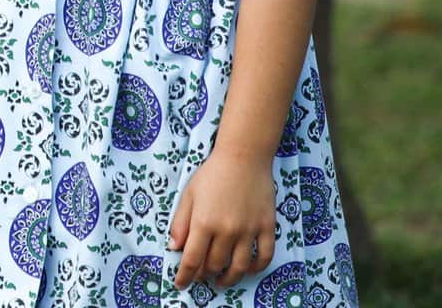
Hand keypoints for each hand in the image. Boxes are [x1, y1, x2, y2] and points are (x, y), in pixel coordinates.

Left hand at [169, 149, 277, 288]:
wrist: (243, 157)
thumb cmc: (212, 174)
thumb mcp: (188, 195)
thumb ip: (180, 223)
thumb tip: (174, 248)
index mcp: (204, 222)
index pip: (192, 259)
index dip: (185, 276)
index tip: (180, 284)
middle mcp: (227, 230)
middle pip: (215, 265)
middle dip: (204, 275)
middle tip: (200, 276)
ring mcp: (249, 230)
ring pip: (239, 267)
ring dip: (229, 278)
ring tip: (221, 280)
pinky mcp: (267, 227)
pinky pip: (264, 256)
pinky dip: (256, 268)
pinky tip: (247, 269)